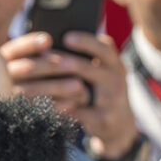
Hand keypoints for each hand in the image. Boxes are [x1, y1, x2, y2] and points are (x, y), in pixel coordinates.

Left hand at [2, 31, 139, 157]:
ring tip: (40, 81)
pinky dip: (63, 107)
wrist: (120, 123)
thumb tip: (53, 40)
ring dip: (60, 86)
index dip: (86, 42)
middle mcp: (116, 81)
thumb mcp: (103, 71)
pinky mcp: (105, 119)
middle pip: (90, 68)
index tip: (66, 37)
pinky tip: (47, 103)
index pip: (104, 48)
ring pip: (83, 92)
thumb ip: (88, 57)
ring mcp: (112, 101)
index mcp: (115, 64)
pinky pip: (80, 113)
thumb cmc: (102, 89)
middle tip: (44, 54)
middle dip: (66, 61)